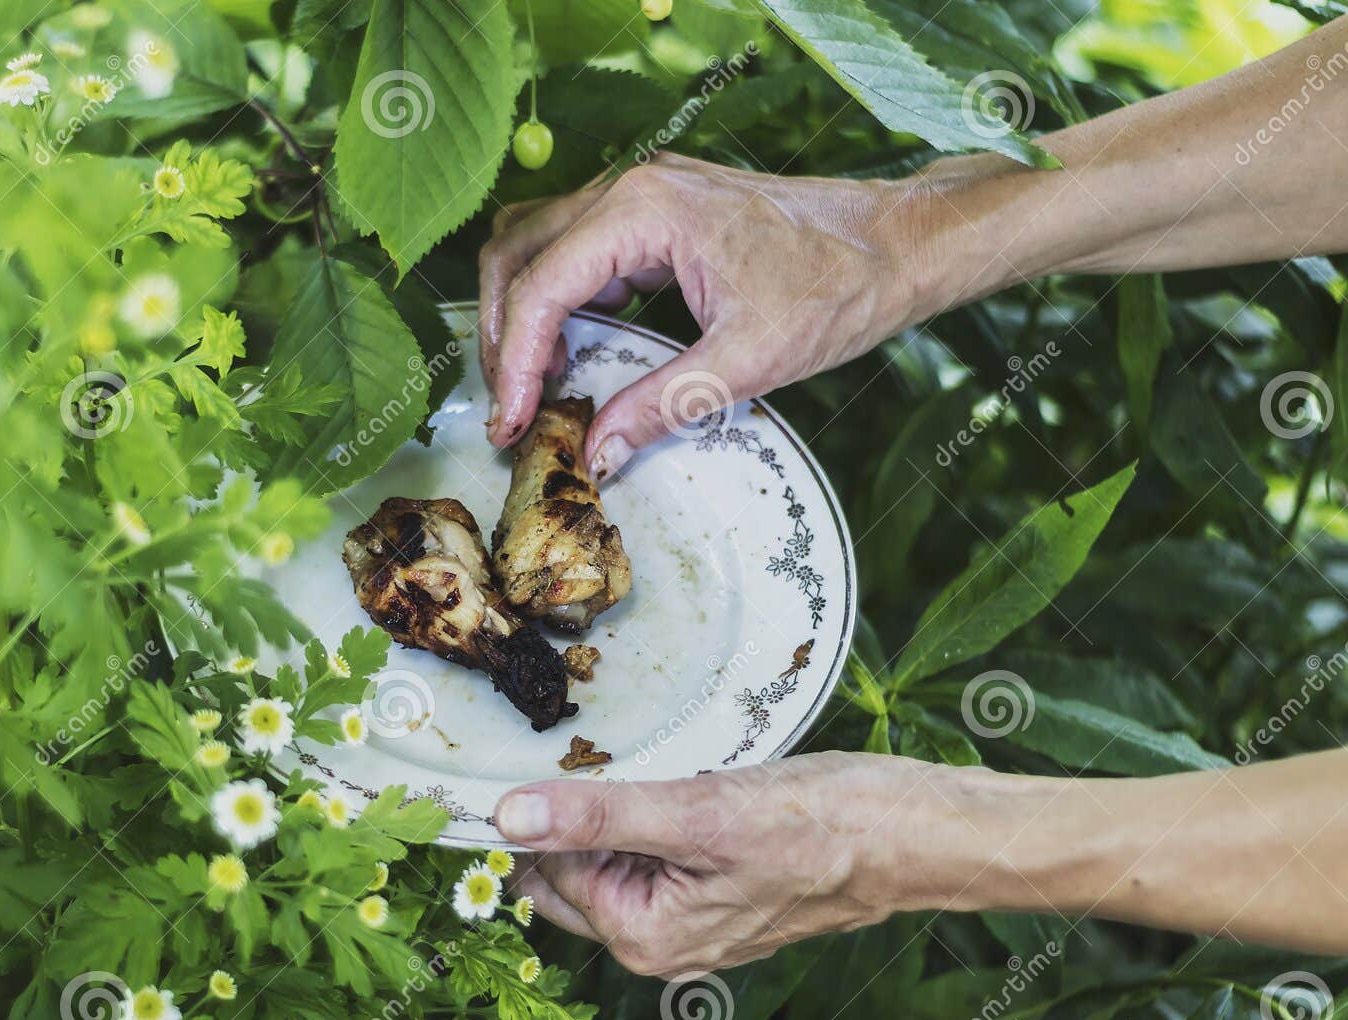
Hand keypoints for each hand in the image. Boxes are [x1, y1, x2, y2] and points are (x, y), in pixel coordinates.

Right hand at [477, 153, 933, 477]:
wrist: (897, 244)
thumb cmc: (838, 287)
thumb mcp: (748, 361)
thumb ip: (662, 406)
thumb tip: (598, 451)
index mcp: (645, 209)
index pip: (541, 286)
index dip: (515, 362)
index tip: (512, 423)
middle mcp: (632, 188)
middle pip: (517, 253)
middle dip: (501, 335)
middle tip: (512, 408)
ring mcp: (641, 194)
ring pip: (535, 244)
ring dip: (519, 311)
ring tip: (530, 383)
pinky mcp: (654, 212)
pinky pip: (575, 248)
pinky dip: (556, 298)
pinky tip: (572, 350)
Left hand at [496, 752, 980, 977]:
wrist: (908, 832)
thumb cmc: (819, 828)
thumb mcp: (694, 814)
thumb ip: (596, 818)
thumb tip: (509, 819)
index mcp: (641, 937)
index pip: (547, 870)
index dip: (546, 812)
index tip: (551, 757)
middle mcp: (658, 942)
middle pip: (574, 868)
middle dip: (585, 812)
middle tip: (630, 762)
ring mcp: (688, 918)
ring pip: (617, 853)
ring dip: (626, 808)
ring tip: (674, 774)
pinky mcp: (714, 888)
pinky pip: (658, 849)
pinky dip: (660, 813)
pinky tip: (696, 786)